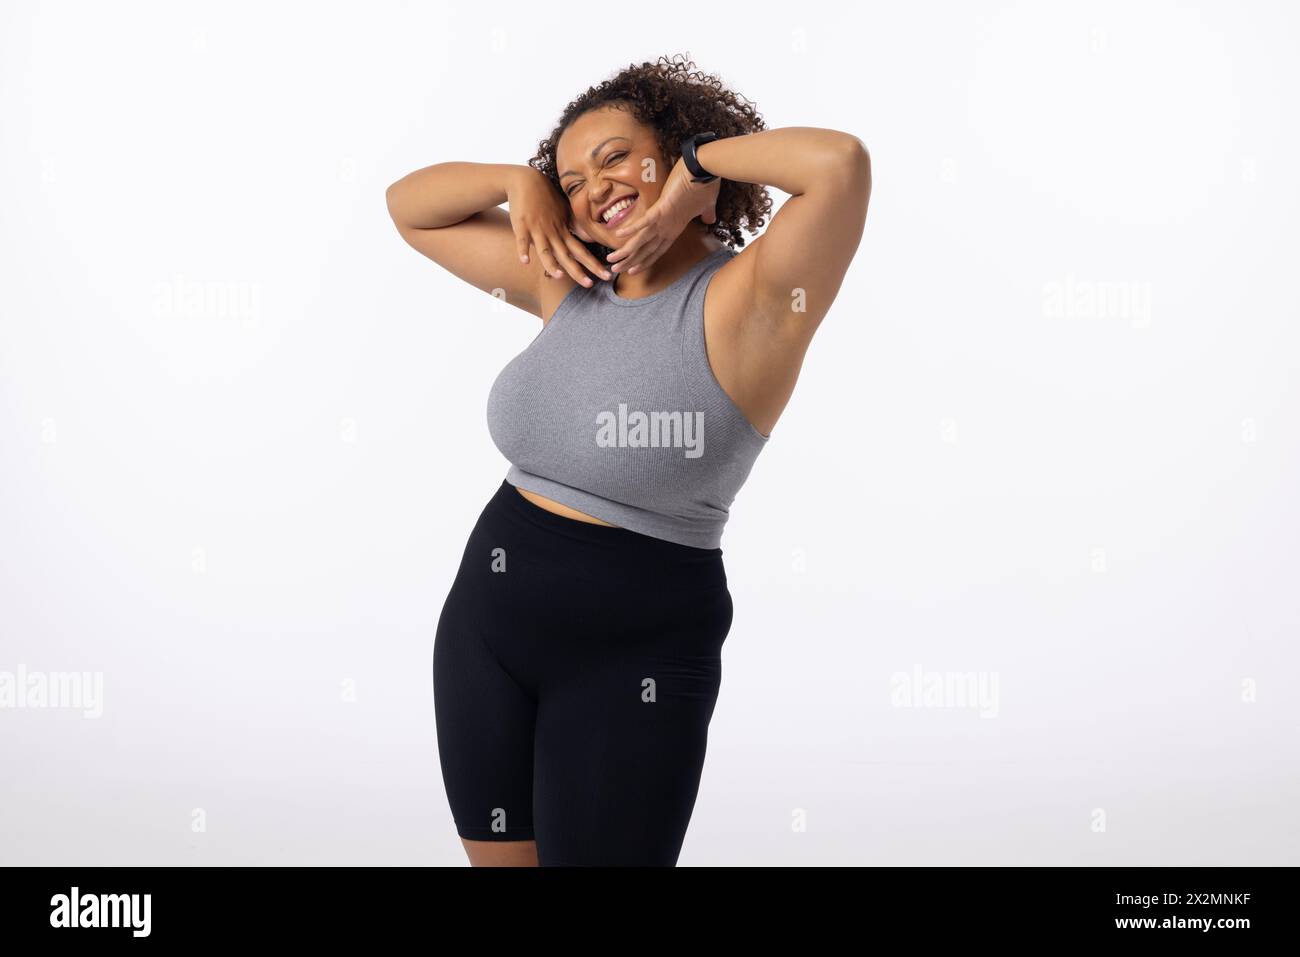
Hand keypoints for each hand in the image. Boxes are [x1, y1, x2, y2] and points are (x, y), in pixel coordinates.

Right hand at [505, 168, 610, 285]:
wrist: (526, 180)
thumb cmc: (546, 198)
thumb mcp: (563, 212)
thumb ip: (575, 227)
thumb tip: (591, 239)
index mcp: (563, 231)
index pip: (581, 251)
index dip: (593, 264)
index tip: (606, 276)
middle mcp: (552, 232)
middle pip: (566, 256)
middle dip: (578, 271)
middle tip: (590, 285)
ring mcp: (537, 229)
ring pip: (545, 250)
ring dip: (551, 264)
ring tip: (559, 276)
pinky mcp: (521, 225)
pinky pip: (522, 240)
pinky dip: (523, 250)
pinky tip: (525, 262)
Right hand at [605, 158, 720, 275]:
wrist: (708, 170)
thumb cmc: (707, 185)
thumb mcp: (706, 203)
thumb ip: (706, 213)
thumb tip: (710, 218)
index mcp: (676, 228)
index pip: (658, 249)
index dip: (645, 260)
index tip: (633, 269)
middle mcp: (669, 228)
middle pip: (646, 250)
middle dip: (630, 261)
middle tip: (615, 270)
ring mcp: (665, 220)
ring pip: (642, 240)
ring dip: (626, 250)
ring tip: (612, 260)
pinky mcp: (662, 208)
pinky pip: (645, 221)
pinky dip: (632, 228)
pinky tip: (619, 235)